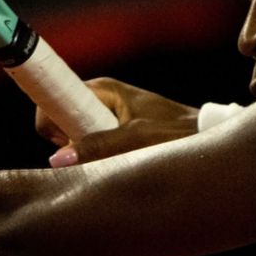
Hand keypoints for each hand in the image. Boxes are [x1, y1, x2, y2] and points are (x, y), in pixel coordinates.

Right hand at [37, 77, 199, 165]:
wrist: (206, 138)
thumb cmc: (176, 132)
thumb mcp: (135, 140)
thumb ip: (97, 148)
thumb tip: (57, 160)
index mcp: (102, 88)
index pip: (54, 96)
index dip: (49, 119)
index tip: (62, 141)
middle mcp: (100, 98)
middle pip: (61, 119)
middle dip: (65, 142)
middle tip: (89, 158)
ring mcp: (106, 116)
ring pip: (75, 137)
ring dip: (82, 154)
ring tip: (107, 163)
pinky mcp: (114, 133)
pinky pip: (90, 146)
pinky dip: (93, 159)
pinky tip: (111, 168)